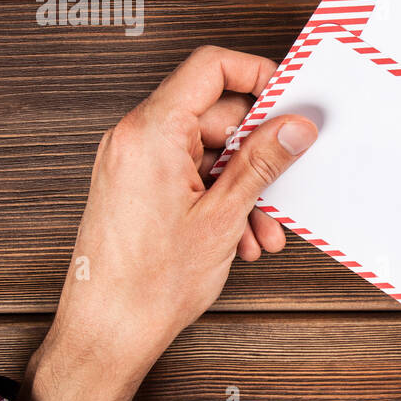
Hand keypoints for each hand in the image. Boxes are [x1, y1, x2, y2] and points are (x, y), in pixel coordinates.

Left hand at [20, 45, 318, 400]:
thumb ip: (263, 161)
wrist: (106, 333)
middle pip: (216, 116)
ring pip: (208, 153)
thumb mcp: (224, 215)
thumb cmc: (148, 284)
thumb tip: (294, 126)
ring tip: (262, 228)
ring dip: (243, 186)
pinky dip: (219, 198)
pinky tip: (240, 236)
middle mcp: (135, 139)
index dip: (258, 75)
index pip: (211, 68)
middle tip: (285, 183)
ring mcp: (133, 163)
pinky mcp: (136, 187)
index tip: (289, 100)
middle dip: (257, 153)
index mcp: (151, 132)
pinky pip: (189, 175)